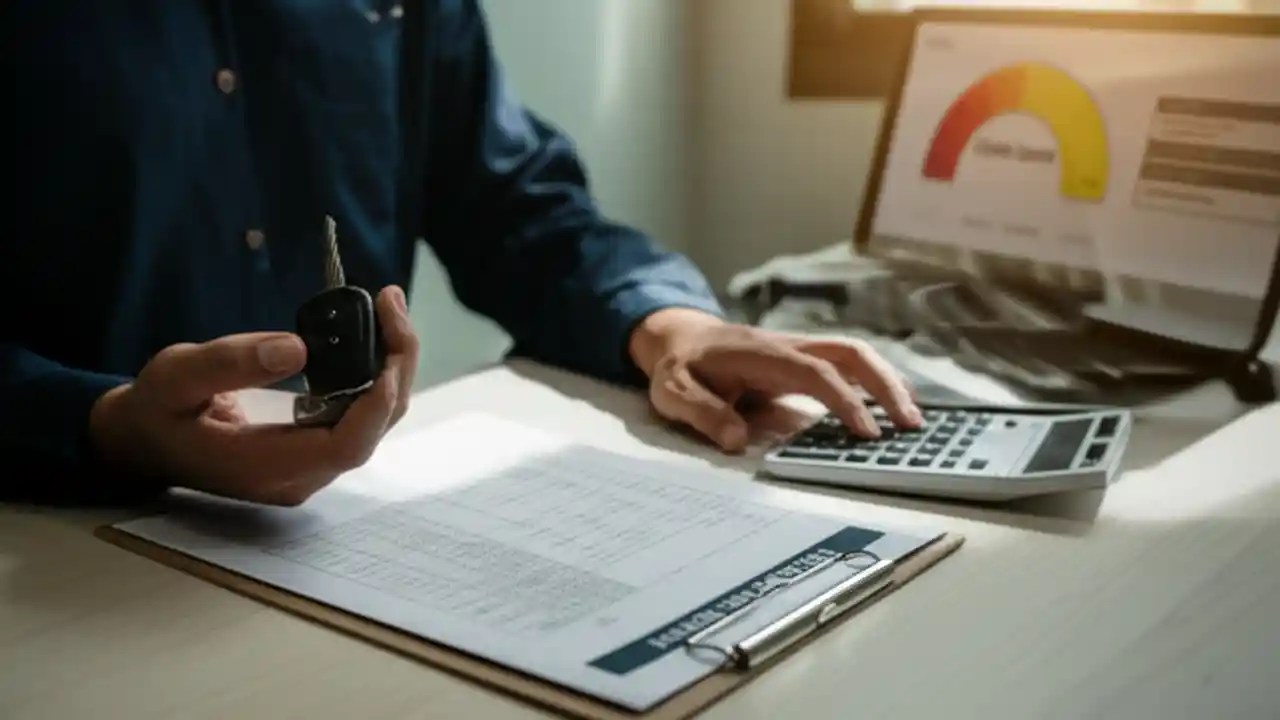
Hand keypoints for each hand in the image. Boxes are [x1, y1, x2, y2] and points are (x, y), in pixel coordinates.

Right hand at [89, 286, 418, 504]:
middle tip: (391, 303)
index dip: (376, 402)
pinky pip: (359, 417)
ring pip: (373, 423)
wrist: (143, 443)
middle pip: (372, 430)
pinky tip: (375, 336)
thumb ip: (229, 364)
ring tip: (389, 308)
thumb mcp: (175, 377)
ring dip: (390, 366)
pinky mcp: (311, 452)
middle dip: (394, 367)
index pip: (346, 446)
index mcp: (265, 467)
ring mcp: (308, 468)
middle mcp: (298, 476)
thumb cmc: (155, 410)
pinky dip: (373, 375)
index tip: (387, 348)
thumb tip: (298, 349)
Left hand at [628, 308, 921, 452]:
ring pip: (854, 355)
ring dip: (886, 382)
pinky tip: (889, 408)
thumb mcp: (673, 392)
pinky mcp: (802, 361)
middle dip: (884, 384)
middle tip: (911, 424)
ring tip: (912, 419)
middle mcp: (787, 345)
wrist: (678, 338)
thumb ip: (702, 413)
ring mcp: (798, 349)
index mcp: (760, 354)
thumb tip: (738, 440)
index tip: (867, 432)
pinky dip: (873, 383)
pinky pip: (845, 366)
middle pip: (849, 352)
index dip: (844, 400)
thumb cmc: (679, 368)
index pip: (814, 372)